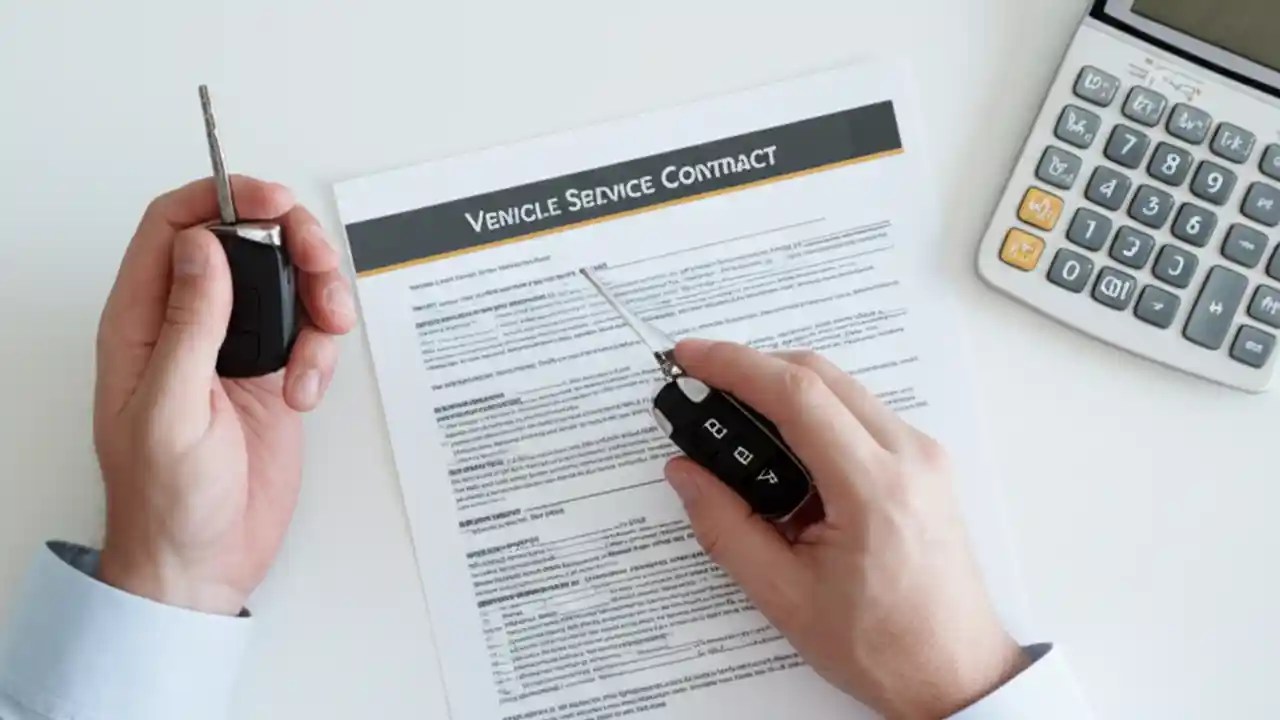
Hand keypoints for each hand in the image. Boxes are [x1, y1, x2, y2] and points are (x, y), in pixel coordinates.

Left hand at [93, 176, 355, 614]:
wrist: (202, 562)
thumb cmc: (165, 501)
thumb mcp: (170, 410)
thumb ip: (188, 324)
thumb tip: (201, 245)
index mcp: (144, 322)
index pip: (176, 225)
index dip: (224, 197)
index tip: (274, 202)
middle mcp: (191, 325)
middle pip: (247, 241)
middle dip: (293, 244)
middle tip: (319, 268)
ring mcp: (236, 349)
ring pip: (289, 283)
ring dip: (320, 298)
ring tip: (328, 333)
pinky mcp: (274, 375)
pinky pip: (312, 334)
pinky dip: (325, 353)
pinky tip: (308, 390)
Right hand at [663, 340, 1026, 719]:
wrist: (955, 674)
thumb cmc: (883, 647)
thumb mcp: (784, 597)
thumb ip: (726, 527)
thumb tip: (685, 472)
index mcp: (874, 488)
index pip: (798, 395)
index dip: (735, 366)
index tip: (691, 358)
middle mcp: (909, 457)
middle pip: (820, 376)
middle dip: (754, 369)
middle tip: (701, 387)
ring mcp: (924, 457)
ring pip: (842, 390)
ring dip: (786, 391)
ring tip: (736, 427)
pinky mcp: (925, 465)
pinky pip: (862, 414)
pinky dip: (816, 414)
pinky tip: (785, 452)